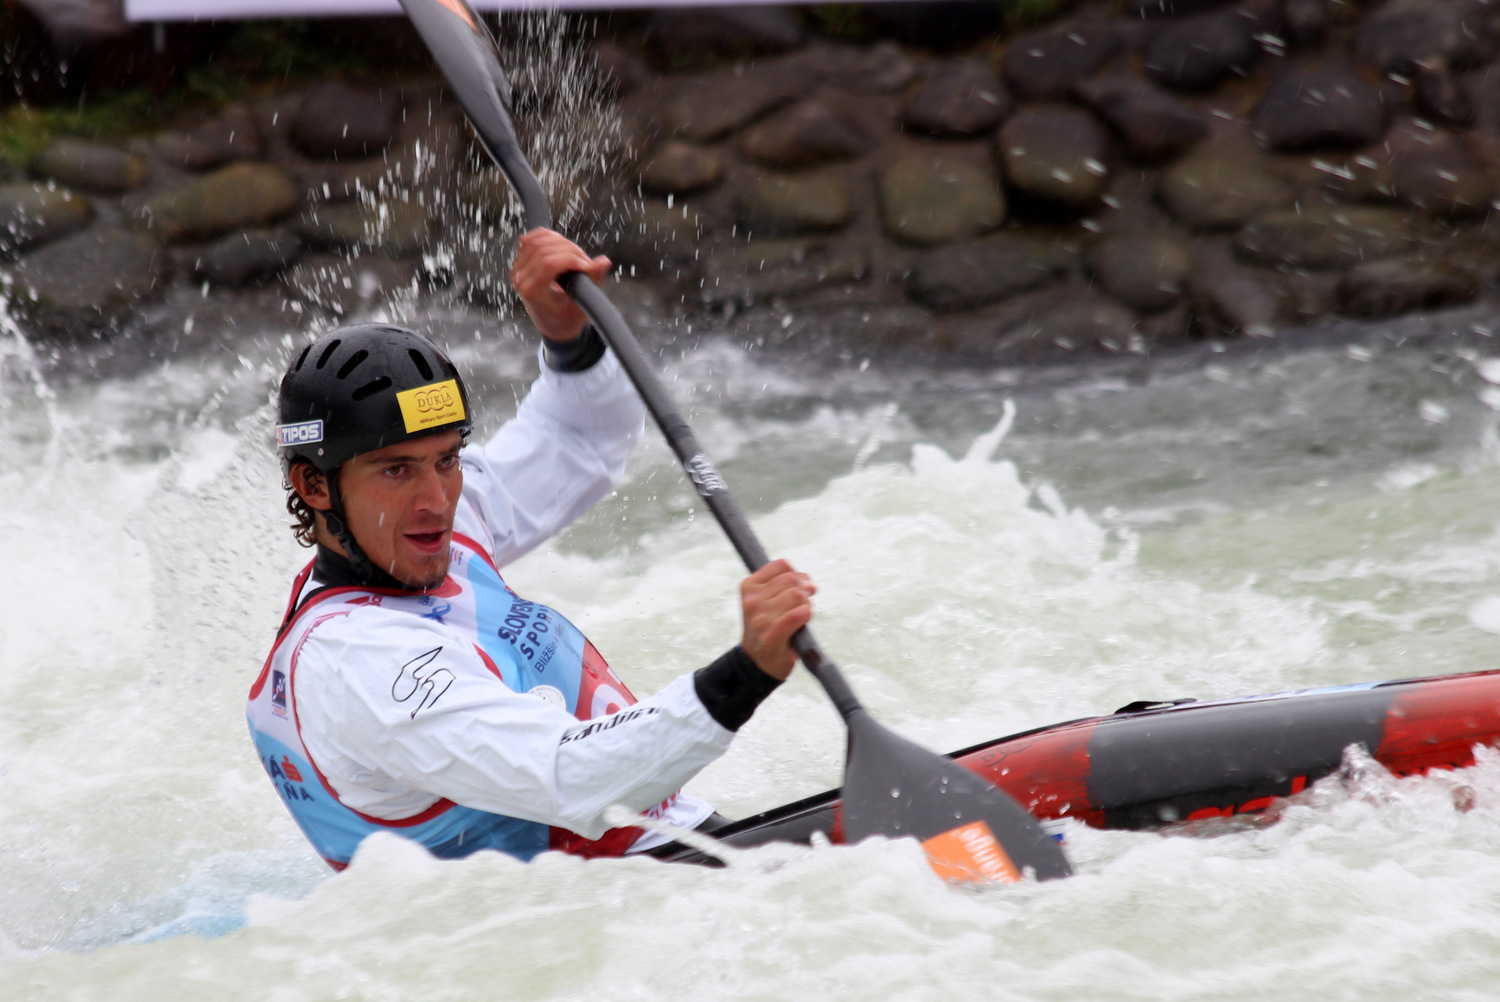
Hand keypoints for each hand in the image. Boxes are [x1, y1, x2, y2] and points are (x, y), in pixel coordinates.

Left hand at [509, 228, 611, 341]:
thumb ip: (592, 282)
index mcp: (532, 292)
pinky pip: (530, 239)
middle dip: (570, 250)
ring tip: (575, 256)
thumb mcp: (582, 306)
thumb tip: (604, 262)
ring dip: (560, 241)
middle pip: (544, 248)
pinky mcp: (520, 262)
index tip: (587, 266)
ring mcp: (517, 270)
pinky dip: (546, 236)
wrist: (553, 324)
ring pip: (537, 240)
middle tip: (584, 262)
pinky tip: (559, 243)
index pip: (549, 263)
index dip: (571, 258)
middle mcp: (520, 279)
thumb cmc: (567, 320)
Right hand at [740, 559, 815, 679]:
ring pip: (796, 595)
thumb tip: (807, 581)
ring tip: (801, 615)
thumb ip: (784, 583)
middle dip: (805, 589)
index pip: (782, 566)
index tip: (801, 586)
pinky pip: (796, 615)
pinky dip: (806, 615)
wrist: (759, 661)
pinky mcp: (771, 635)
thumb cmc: (768, 627)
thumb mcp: (767, 599)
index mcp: (749, 586)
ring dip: (806, 604)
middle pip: (792, 580)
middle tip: (806, 602)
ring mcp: (760, 618)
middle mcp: (752, 601)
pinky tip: (803, 621)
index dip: (798, 574)